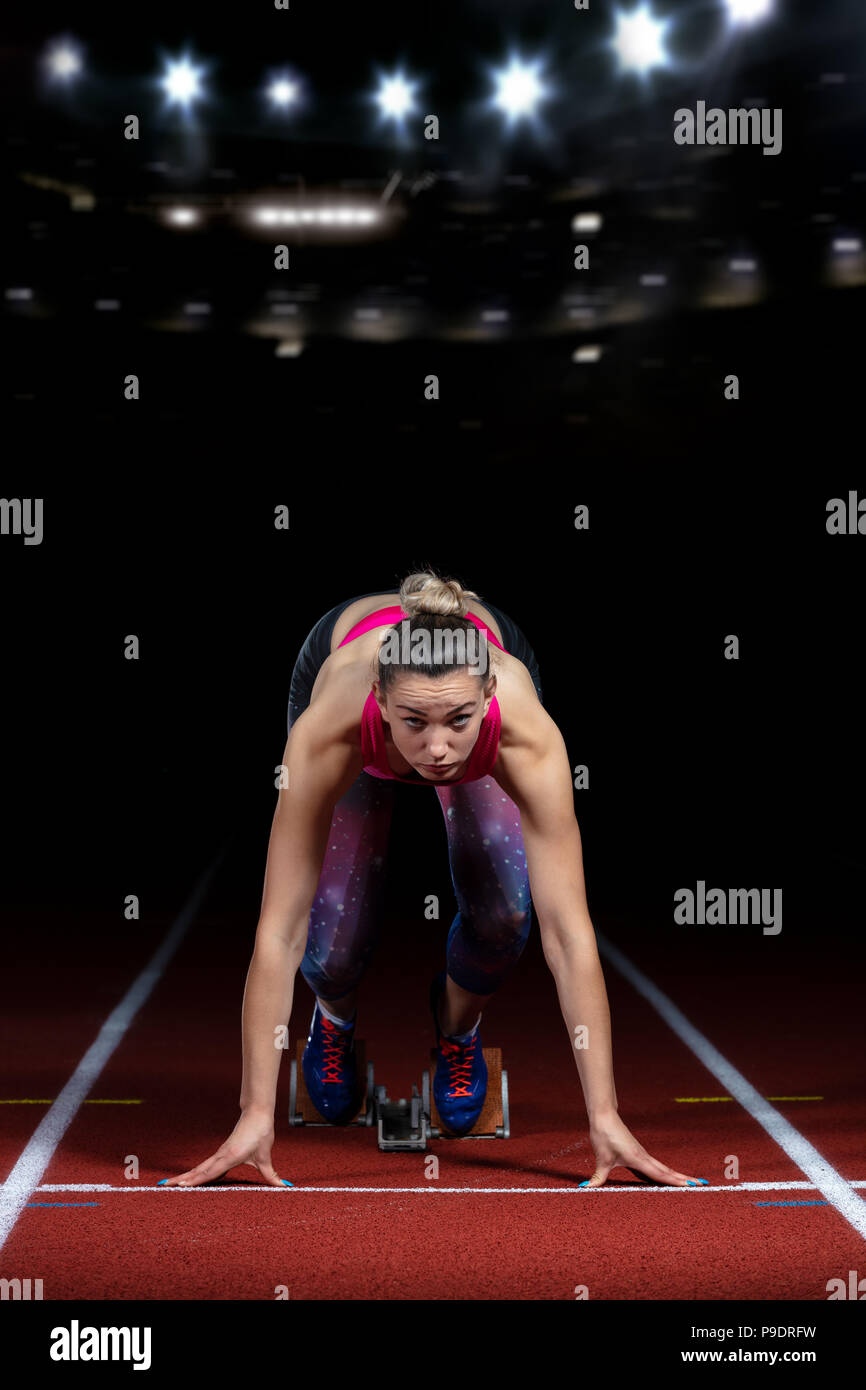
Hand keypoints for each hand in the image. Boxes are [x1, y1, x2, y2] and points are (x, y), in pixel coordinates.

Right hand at [160, 1109, 289, 1187]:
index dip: (195, 1181)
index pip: (210, 1172)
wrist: (257, 1114)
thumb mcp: (265, 1156)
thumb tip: (283, 1186)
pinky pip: (206, 1165)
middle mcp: (221, 1156)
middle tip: (164, 1187)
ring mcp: (220, 1154)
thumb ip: (271, 1174)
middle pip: (198, 1170)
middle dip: (182, 1180)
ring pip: (200, 1168)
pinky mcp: (222, 1153)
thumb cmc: (260, 1132)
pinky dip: (196, 1172)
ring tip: (170, 1184)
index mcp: (229, 1156)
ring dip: (186, 1176)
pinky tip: (191, 1178)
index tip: (180, 1187)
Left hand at [584, 1111, 706, 1187]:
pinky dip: (664, 1173)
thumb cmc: (604, 1135)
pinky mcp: (637, 1153)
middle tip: (702, 1185)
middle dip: (684, 1179)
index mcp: (639, 1160)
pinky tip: (664, 1178)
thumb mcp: (602, 1158)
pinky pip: (654, 1166)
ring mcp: (642, 1155)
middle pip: (668, 1172)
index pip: (662, 1174)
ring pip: (663, 1168)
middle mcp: (644, 1158)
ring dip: (676, 1176)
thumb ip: (598, 1176)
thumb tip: (587, 1189)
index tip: (693, 1186)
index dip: (677, 1182)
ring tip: (690, 1183)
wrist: (604, 1116)